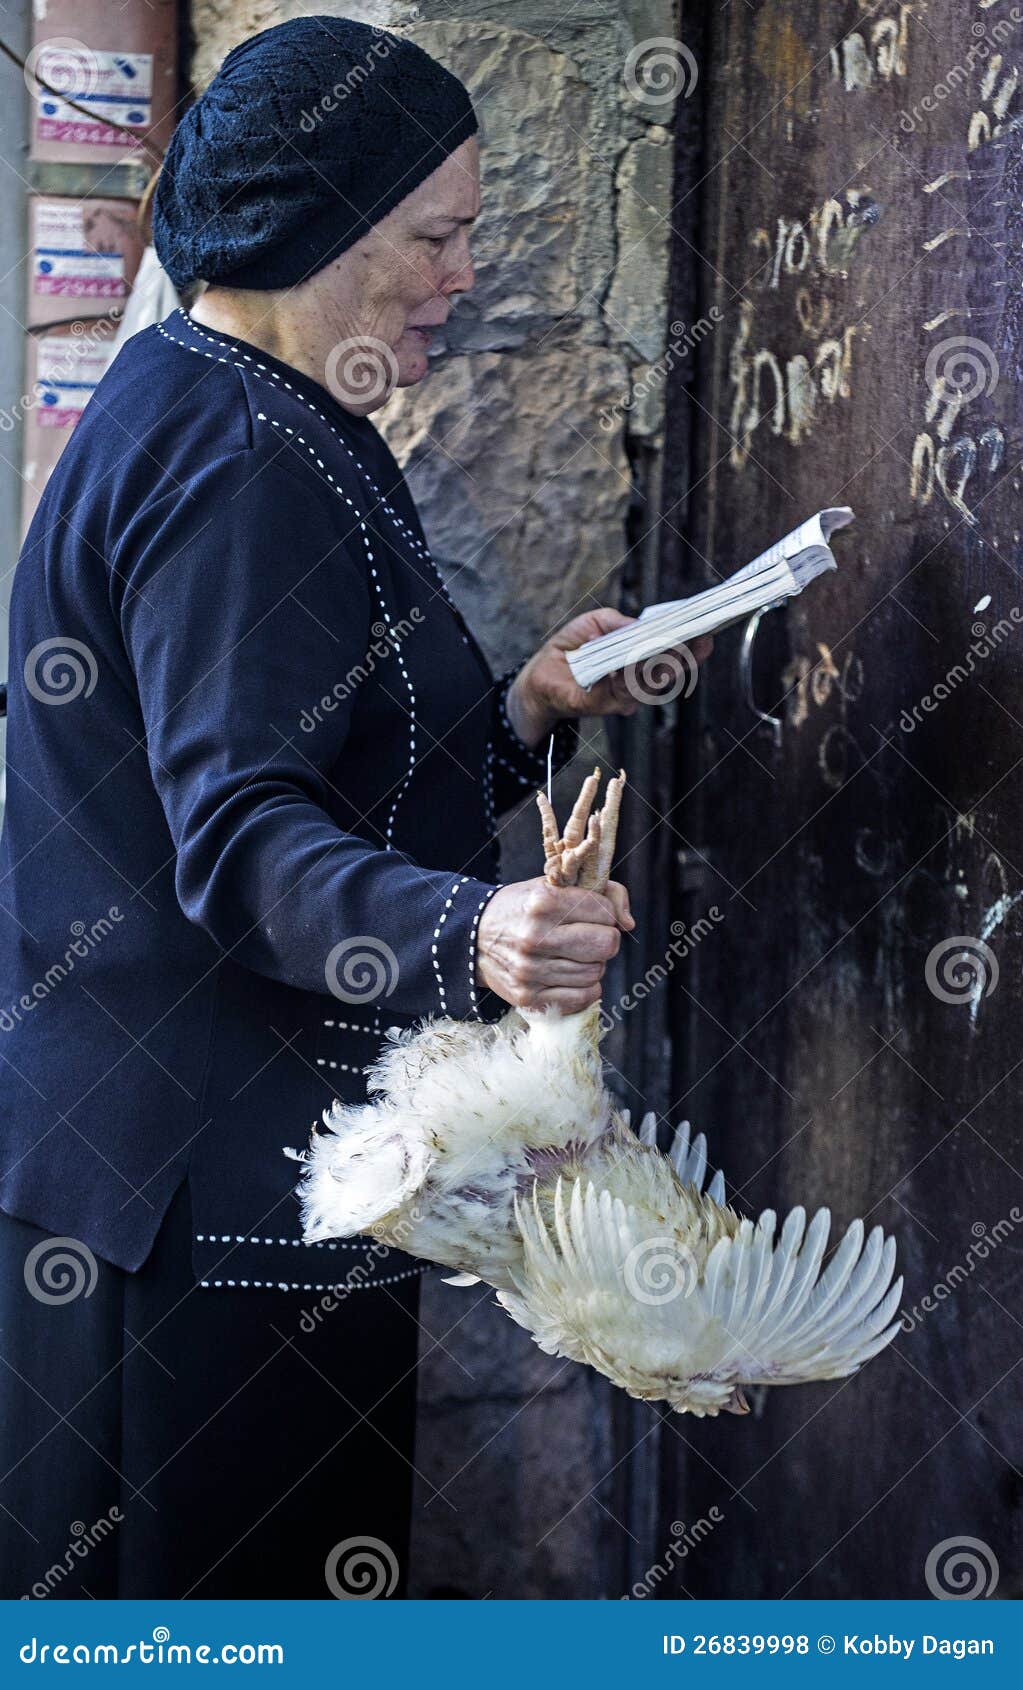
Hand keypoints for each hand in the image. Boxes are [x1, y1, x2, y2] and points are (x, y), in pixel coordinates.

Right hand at [476, 877, 634, 1013]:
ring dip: (593, 964)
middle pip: (606, 945)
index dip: (606, 913)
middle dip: (605, 939)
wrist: (473, 938)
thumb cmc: (523, 909)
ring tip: (573, 955)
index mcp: (542, 902)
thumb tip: (628, 923)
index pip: (604, 912)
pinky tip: (571, 975)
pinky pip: (583, 998)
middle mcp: (534, 937)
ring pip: (596, 973)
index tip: (593, 914)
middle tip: (590, 937)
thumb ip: (602, 892)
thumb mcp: (554, 887)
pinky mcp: (527, 997)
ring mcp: (529, 970)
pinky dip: (585, 988)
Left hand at [506, 608, 712, 746]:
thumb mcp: (593, 623)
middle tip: (699, 639)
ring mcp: (621, 697)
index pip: (672, 655)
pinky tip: (626, 665)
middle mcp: (637, 683)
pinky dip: (624, 679)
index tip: (708, 631)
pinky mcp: (601, 705)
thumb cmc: (572, 648)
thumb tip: (635, 625)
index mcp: (641, 661)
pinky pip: (618, 694)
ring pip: (647, 685)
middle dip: (685, 656)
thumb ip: (614, 621)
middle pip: (668, 673)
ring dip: (656, 667)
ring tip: (666, 647)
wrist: (539, 676)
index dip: (691, 646)